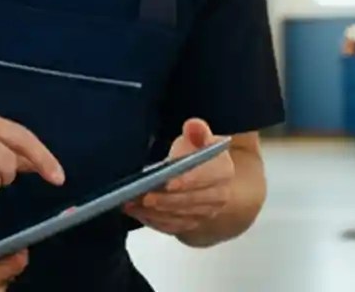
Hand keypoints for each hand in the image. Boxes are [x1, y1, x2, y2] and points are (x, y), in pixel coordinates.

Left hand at [123, 118, 234, 236]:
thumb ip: (197, 131)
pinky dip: (152, 221)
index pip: (204, 178)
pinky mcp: (190, 225)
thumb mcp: (197, 137)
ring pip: (178, 216)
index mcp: (223, 172)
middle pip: (189, 201)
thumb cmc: (196, 153)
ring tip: (131, 203)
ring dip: (153, 212)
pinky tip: (135, 211)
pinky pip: (170, 227)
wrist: (203, 174)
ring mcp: (204, 214)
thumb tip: (193, 126)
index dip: (186, 181)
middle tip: (142, 196)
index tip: (166, 182)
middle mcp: (218, 197)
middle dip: (164, 200)